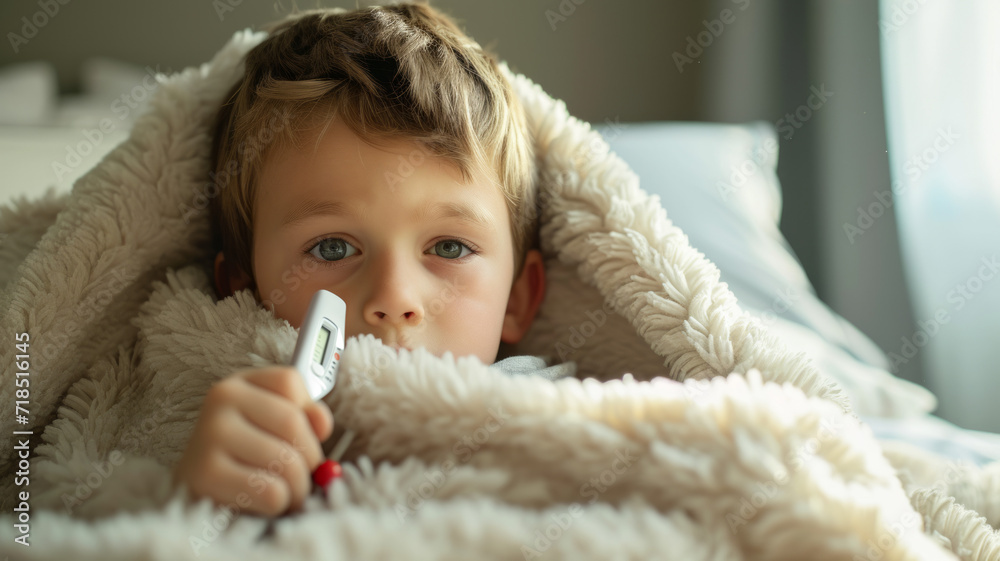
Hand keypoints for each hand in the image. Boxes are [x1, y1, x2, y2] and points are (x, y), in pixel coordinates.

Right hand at [171, 366, 334, 515]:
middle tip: (305, 477)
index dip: (307, 413)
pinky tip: (265, 502)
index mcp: (239, 383)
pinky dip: (279, 503)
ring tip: (287, 493)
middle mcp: (221, 400)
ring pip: (286, 462)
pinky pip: (270, 492)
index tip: (301, 437)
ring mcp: (210, 434)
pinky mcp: (206, 474)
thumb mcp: (270, 424)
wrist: (195, 488)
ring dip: (298, 488)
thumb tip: (322, 423)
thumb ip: (304, 415)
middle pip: (292, 423)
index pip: (288, 382)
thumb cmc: (243, 454)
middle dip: (310, 459)